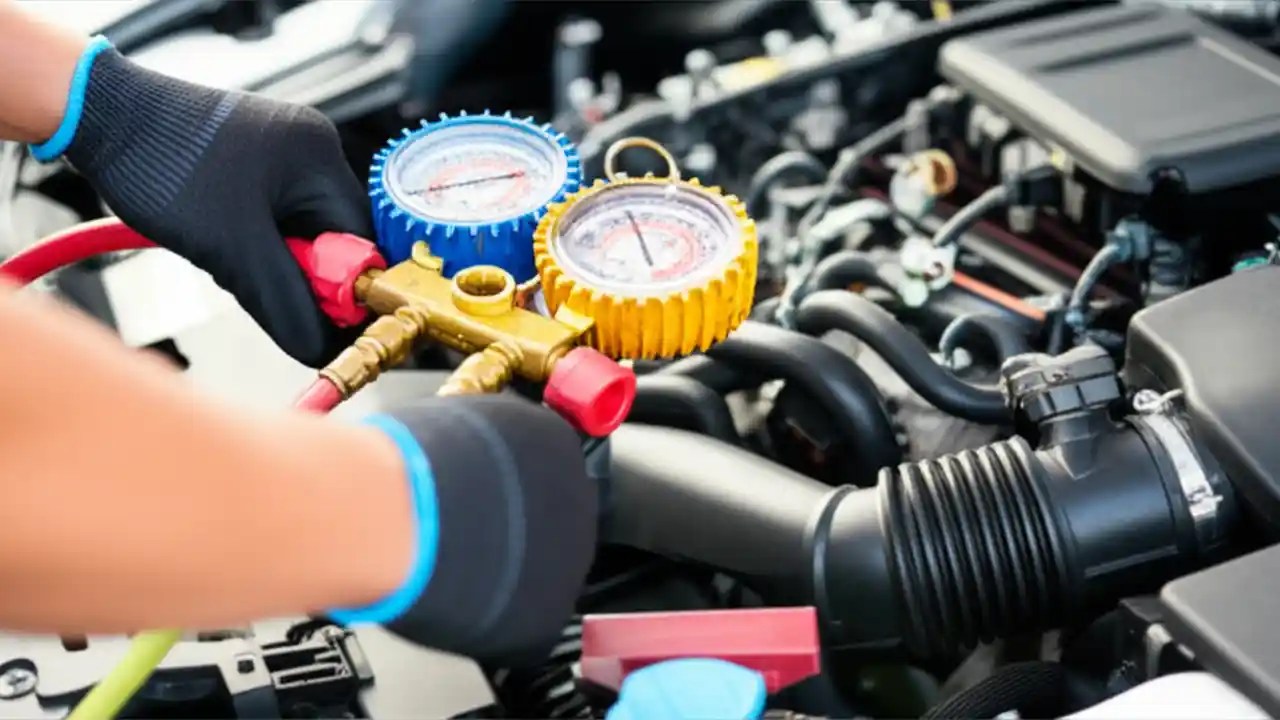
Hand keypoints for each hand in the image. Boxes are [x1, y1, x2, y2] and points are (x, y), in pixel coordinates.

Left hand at [59, 45, 371, 365]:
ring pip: (303, 233)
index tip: (328, 326)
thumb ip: (284, 302)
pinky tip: (226, 249)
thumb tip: (321, 348)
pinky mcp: (256, 161)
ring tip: (233, 264)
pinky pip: (277, 219)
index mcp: (319, 157)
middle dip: (307, 277)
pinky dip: (259, 246)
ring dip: (278, 263)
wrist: (98, 114)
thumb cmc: (159, 163)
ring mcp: (283, 152)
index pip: (364, 242)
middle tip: (270, 298)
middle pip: (336, 239)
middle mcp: (310, 148)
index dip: (348, 290)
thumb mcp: (229, 249)